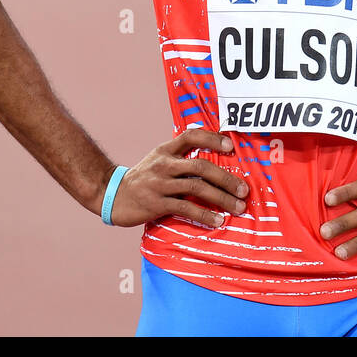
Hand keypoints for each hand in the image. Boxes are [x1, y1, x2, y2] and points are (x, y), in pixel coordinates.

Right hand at [107, 128, 248, 227]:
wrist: (113, 195)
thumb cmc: (143, 179)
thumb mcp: (158, 160)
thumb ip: (180, 157)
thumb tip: (213, 159)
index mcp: (166, 150)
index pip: (191, 136)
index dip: (212, 139)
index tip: (231, 147)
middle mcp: (164, 164)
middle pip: (200, 165)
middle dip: (225, 178)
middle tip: (243, 190)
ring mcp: (160, 183)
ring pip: (196, 187)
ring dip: (221, 197)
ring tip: (238, 207)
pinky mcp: (156, 203)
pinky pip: (185, 208)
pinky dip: (204, 214)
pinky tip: (217, 220)